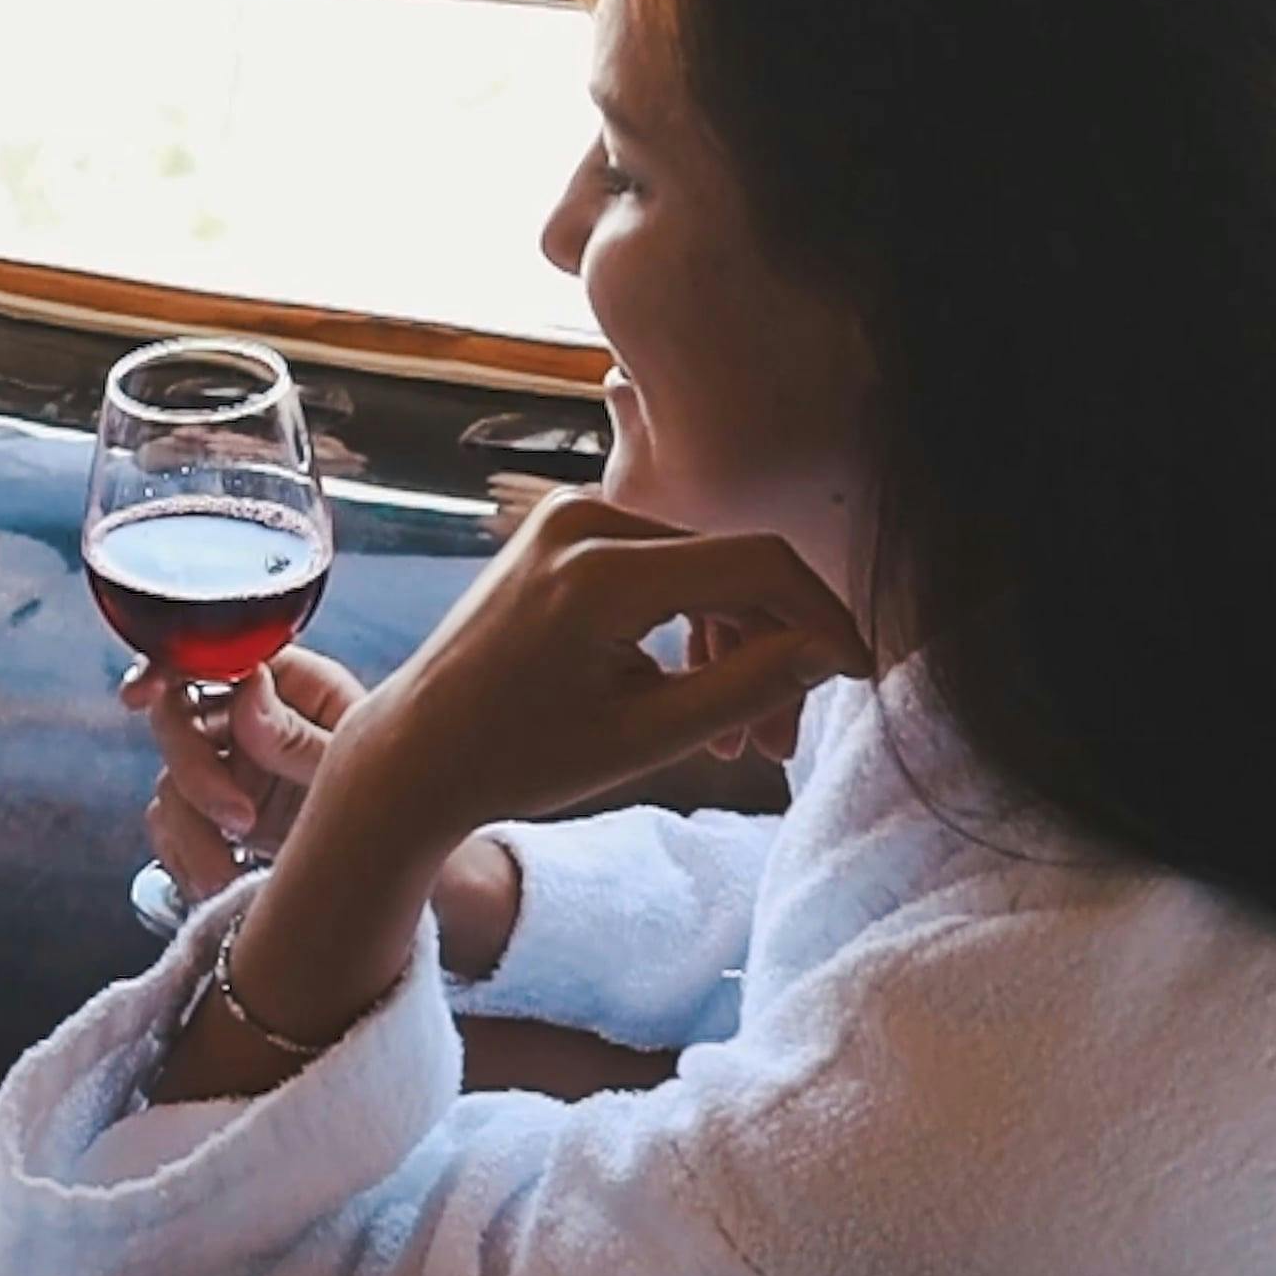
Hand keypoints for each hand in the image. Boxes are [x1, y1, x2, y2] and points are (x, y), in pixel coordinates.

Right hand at [136, 651, 521, 973]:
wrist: (415, 875)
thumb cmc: (405, 803)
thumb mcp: (361, 770)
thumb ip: (302, 737)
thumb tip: (247, 695)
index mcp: (293, 682)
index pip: (216, 653)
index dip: (167, 664)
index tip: (140, 695)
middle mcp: (252, 717)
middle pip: (180, 717)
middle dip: (197, 771)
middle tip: (239, 820)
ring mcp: (230, 766)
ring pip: (171, 779)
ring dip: (191, 830)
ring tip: (228, 873)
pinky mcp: (216, 815)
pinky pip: (172, 826)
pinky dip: (184, 855)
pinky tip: (216, 880)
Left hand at [150, 493, 860, 1104]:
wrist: (414, 754)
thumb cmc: (517, 756)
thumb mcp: (648, 734)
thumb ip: (749, 686)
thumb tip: (834, 651)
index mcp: (603, 567)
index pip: (758, 563)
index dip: (824, 617)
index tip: (861, 675)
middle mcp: (585, 519)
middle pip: (732, 566)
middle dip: (778, 648)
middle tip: (788, 740)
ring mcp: (568, 520)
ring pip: (701, 571)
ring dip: (736, 645)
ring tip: (746, 741)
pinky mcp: (561, 536)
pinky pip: (659, 570)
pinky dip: (690, 626)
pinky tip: (702, 696)